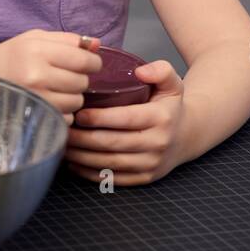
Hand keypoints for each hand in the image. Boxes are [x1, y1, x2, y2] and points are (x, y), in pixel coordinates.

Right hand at [0, 30, 102, 124]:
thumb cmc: (11, 56)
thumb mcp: (34, 39)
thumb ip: (67, 39)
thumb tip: (97, 45)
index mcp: (37, 50)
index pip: (84, 60)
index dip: (93, 63)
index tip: (88, 65)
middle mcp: (36, 75)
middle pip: (82, 82)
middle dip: (79, 80)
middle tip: (65, 77)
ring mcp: (34, 98)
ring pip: (76, 102)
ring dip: (72, 97)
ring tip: (57, 91)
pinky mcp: (32, 115)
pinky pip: (65, 118)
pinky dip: (62, 112)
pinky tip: (50, 103)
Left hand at [63, 60, 186, 185]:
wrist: (188, 136)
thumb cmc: (169, 107)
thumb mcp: (172, 84)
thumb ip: (161, 71)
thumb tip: (140, 71)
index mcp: (161, 118)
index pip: (125, 118)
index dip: (98, 118)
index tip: (78, 114)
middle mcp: (157, 143)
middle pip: (111, 143)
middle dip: (82, 138)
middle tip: (61, 129)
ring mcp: (151, 164)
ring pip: (108, 163)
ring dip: (80, 156)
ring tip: (63, 144)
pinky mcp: (144, 178)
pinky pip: (113, 179)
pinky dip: (89, 173)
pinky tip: (73, 163)